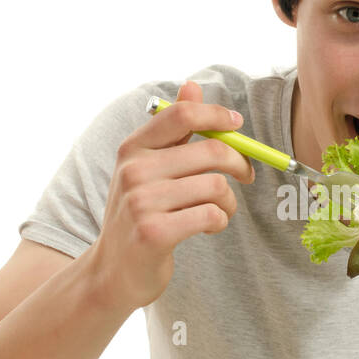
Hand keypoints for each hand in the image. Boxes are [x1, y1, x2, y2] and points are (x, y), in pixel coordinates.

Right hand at [92, 80, 255, 309]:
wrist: (112, 271)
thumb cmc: (138, 216)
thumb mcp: (147, 168)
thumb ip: (172, 130)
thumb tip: (192, 87)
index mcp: (133, 149)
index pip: (182, 115)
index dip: (218, 115)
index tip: (237, 124)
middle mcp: (134, 171)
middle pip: (211, 150)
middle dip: (239, 163)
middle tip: (245, 176)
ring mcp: (142, 203)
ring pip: (217, 187)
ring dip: (229, 202)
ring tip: (219, 211)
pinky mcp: (155, 233)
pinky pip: (211, 215)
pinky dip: (219, 222)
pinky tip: (208, 227)